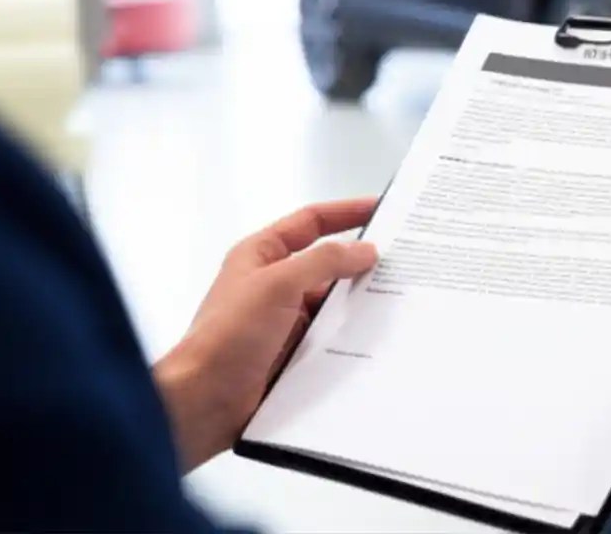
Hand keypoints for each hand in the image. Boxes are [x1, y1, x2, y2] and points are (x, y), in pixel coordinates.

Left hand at [153, 198, 378, 470]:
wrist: (203, 401)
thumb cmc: (231, 333)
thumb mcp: (277, 285)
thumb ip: (323, 262)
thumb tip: (366, 251)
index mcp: (261, 256)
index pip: (310, 223)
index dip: (345, 212)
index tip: (383, 209)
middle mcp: (274, 284)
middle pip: (327, 265)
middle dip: (362, 264)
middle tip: (407, 264)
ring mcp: (284, 321)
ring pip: (333, 305)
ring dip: (361, 305)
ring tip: (405, 304)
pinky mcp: (293, 354)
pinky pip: (330, 338)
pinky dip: (352, 338)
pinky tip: (382, 341)